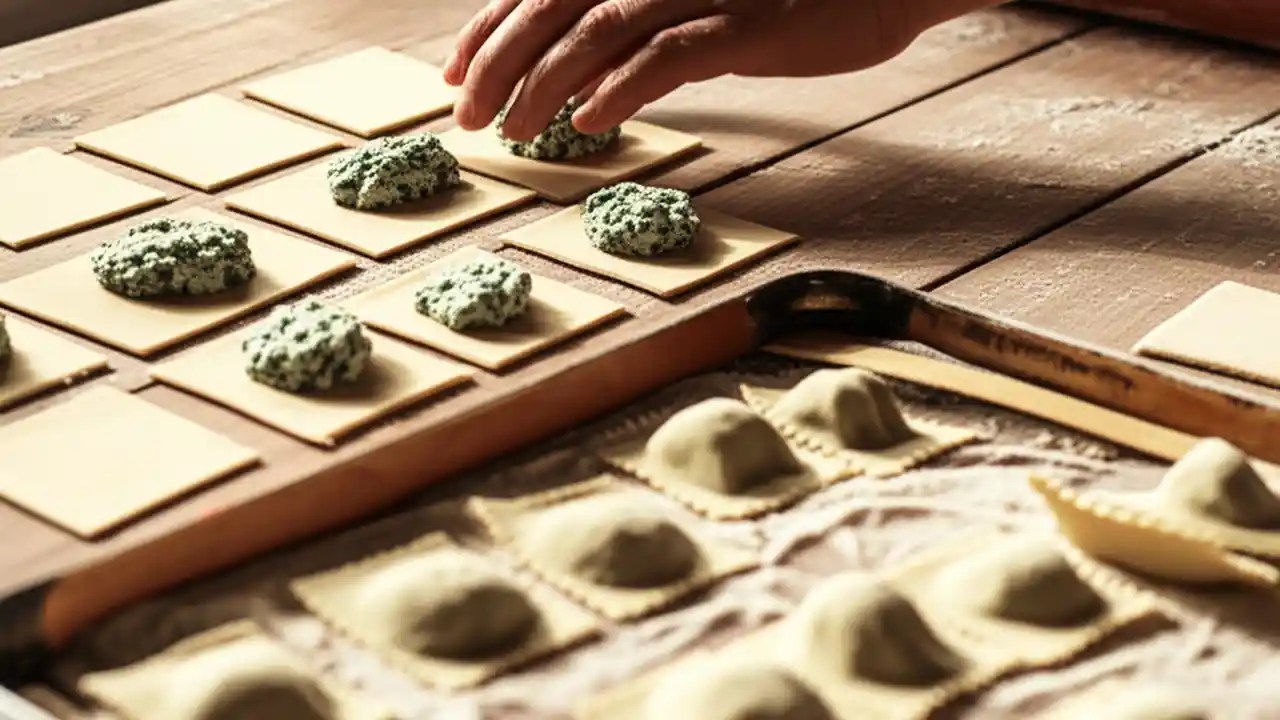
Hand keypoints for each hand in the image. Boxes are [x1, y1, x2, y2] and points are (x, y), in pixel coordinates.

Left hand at [444, 0, 965, 140]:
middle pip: (554, 4)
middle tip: (469, 113)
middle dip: (498, 60)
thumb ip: (638, 20)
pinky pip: (667, 55)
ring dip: (545, 83)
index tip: (455, 71)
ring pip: (598, 30)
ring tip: (516, 130)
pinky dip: (620, 89)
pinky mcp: (747, 23)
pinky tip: (591, 123)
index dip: (488, 26)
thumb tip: (573, 69)